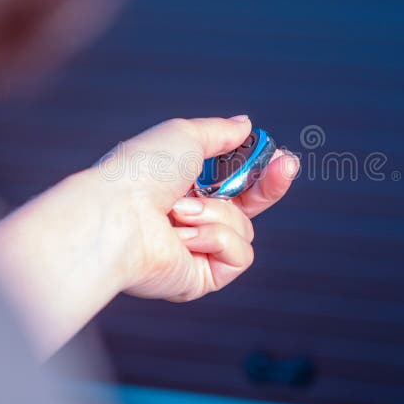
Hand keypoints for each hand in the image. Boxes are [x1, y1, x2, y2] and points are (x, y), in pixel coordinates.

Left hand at [0, 116, 298, 358]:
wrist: (118, 215)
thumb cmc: (142, 172)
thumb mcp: (184, 136)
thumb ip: (220, 132)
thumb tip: (246, 124)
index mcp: (184, 188)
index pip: (235, 183)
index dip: (263, 172)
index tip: (284, 158)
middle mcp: (190, 221)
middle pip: (250, 209)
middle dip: (269, 186)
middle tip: (285, 166)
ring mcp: (196, 251)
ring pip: (244, 228)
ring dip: (216, 213)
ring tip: (178, 212)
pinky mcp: (201, 278)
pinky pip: (238, 256)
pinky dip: (215, 239)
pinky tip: (182, 237)